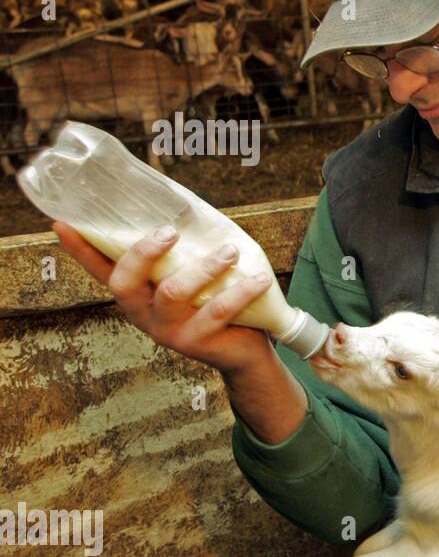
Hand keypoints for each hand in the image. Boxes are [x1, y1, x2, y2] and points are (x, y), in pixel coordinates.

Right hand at [53, 221, 275, 374]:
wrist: (245, 351)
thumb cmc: (215, 301)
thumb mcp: (194, 275)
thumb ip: (182, 251)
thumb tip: (186, 205)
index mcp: (136, 293)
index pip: (100, 268)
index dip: (80, 248)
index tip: (61, 223)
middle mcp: (142, 312)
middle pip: (125, 282)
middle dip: (144, 252)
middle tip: (169, 231)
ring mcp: (167, 330)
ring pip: (173, 293)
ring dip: (204, 267)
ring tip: (230, 251)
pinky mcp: (196, 343)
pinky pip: (216, 311)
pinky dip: (240, 291)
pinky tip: (259, 279)